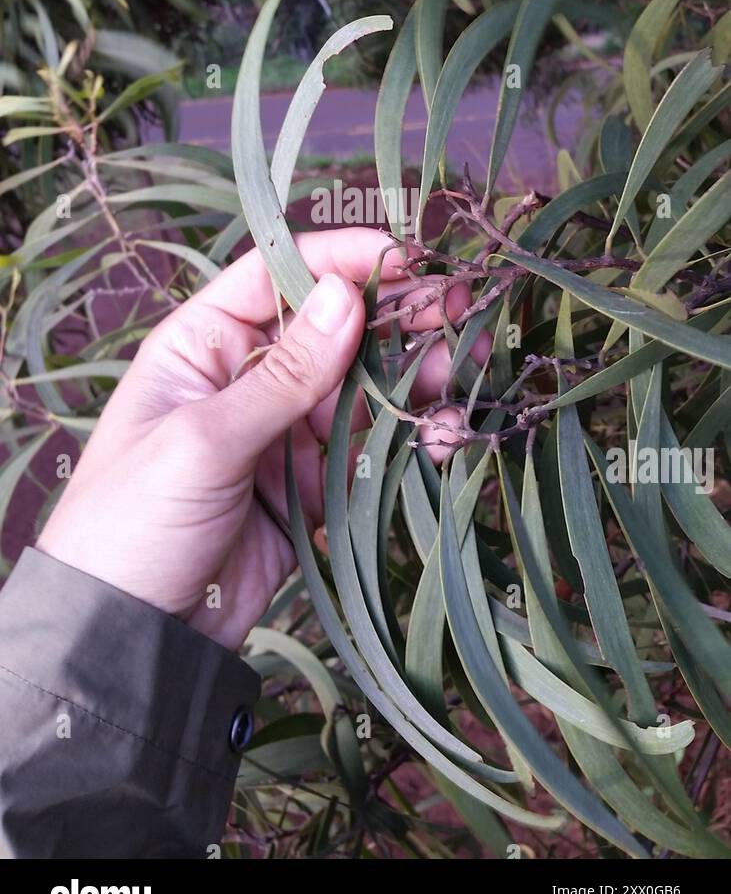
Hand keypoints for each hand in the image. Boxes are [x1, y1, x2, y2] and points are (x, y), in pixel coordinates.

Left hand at [38, 228, 489, 648]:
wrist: (132, 637)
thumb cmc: (132, 524)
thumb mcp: (204, 442)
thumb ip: (283, 376)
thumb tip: (346, 294)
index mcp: (202, 345)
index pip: (276, 274)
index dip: (340, 258)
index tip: (406, 256)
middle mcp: (247, 377)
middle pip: (333, 325)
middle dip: (397, 314)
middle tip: (461, 308)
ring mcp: (282, 431)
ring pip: (363, 384)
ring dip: (415, 376)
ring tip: (458, 379)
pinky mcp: (311, 485)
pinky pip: (371, 447)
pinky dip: (410, 438)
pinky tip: (442, 436)